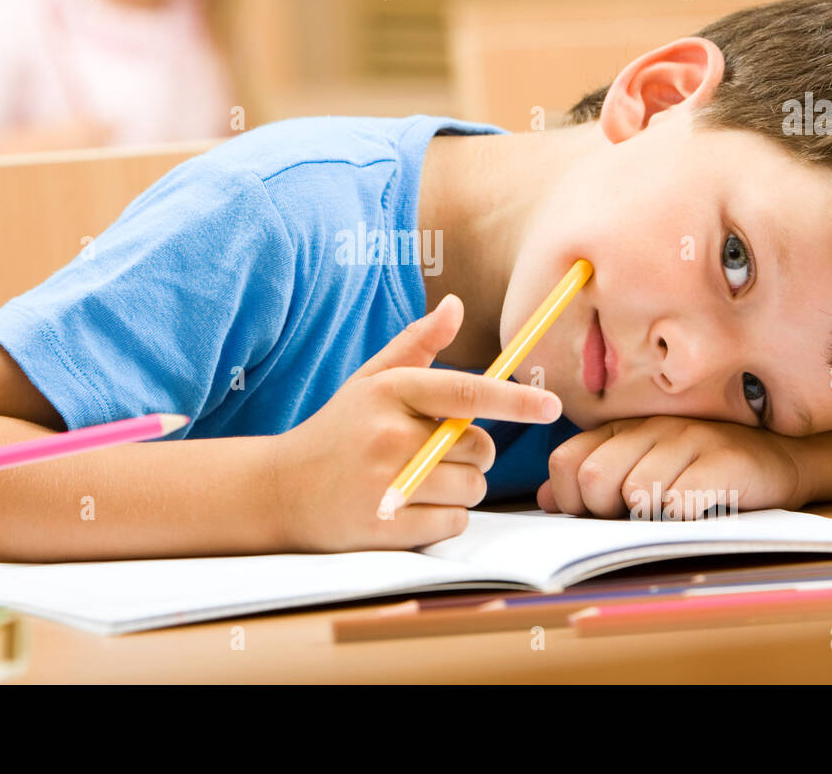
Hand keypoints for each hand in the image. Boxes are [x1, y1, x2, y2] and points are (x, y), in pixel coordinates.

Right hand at [274, 294, 562, 551]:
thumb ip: (415, 345)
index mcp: (389, 392)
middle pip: (479, 449)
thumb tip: (455, 304)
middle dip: (472, 454)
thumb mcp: (369, 381)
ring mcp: (388, 483)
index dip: (513, 400)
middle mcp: (389, 436)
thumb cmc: (337, 430)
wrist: (280, 490)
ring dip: (458, 489)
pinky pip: (453, 523)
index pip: (463, 393)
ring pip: (471, 488)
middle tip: (433, 453)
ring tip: (417, 482)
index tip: (551, 406)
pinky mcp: (387, 527)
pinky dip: (443, 519)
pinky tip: (409, 508)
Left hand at [536, 416, 808, 518]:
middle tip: (629, 518)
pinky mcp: (725, 461)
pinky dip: (682, 518)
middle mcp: (653, 428)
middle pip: (594, 477)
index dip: (570, 498)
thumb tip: (545, 501)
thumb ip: (592, 482)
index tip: (593, 514)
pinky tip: (694, 514)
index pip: (566, 461)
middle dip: (603, 510)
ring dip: (648, 517)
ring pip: (637, 491)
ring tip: (668, 514)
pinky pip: (682, 501)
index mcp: (625, 429)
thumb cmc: (700, 470)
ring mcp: (690, 440)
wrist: (779, 457)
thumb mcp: (642, 467)